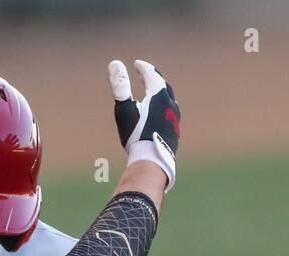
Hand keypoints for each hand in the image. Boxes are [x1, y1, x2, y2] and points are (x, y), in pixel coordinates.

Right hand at [108, 59, 179, 189]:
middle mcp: (170, 103)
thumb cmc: (137, 134)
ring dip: (160, 92)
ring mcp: (174, 117)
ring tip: (153, 93)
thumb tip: (114, 63)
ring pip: (169, 99)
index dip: (143, 68)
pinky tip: (159, 115)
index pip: (152, 75)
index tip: (136, 64)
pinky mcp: (175, 131)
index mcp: (159, 95)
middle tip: (144, 74)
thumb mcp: (125, 109)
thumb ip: (120, 86)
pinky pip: (170, 113)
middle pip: (163, 85)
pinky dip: (163, 108)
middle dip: (153, 78)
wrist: (153, 159)